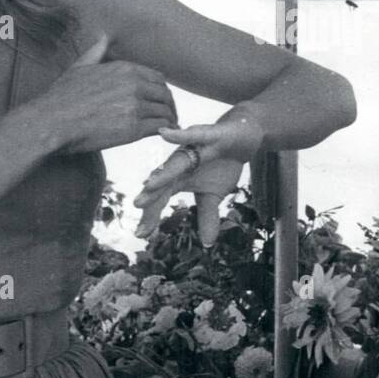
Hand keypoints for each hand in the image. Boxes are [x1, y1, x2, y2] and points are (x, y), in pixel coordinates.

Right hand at [42, 33, 176, 153]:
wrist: (52, 122)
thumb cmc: (61, 98)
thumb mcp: (78, 68)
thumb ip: (95, 53)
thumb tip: (103, 38)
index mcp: (124, 68)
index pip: (157, 77)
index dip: (162, 90)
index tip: (161, 100)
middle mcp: (134, 84)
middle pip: (165, 94)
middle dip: (169, 105)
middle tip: (170, 116)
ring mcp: (135, 105)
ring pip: (165, 111)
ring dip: (169, 120)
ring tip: (169, 127)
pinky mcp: (134, 127)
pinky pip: (160, 127)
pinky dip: (165, 131)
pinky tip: (164, 135)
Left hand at [132, 112, 264, 243]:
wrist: (240, 136)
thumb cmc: (222, 164)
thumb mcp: (215, 194)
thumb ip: (207, 216)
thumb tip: (208, 244)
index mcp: (178, 180)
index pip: (161, 200)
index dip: (151, 216)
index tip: (141, 235)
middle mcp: (179, 165)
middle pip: (163, 184)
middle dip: (151, 197)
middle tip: (138, 209)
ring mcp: (191, 150)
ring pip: (175, 164)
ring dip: (163, 174)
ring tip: (147, 185)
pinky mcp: (206, 135)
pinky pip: (191, 136)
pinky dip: (179, 136)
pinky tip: (164, 134)